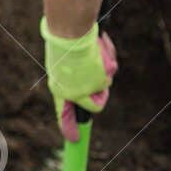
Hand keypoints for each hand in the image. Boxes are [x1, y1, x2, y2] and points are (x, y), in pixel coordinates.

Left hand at [40, 18, 117, 141]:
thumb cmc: (63, 41)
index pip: (64, 114)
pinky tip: (99, 46)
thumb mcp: (62, 62)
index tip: (74, 139)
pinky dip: (108, 56)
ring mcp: (88, 90)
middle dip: (101, 94)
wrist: (70, 32)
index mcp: (59, 89)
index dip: (69, 128)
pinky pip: (111, 71)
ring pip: (105, 85)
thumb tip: (84, 82)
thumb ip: (71, 76)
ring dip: (104, 69)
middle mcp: (73, 94)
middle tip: (99, 77)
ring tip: (93, 52)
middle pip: (96, 105)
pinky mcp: (101, 81)